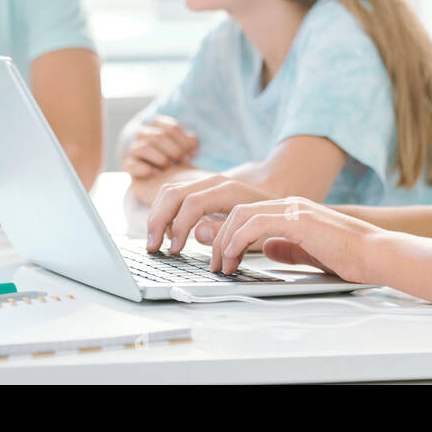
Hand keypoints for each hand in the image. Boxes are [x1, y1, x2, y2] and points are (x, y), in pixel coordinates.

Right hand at [122, 116, 198, 178]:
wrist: (162, 175)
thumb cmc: (176, 157)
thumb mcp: (186, 148)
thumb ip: (190, 143)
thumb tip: (192, 142)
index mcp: (157, 124)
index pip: (172, 128)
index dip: (184, 142)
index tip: (192, 154)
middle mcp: (143, 133)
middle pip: (158, 137)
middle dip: (174, 151)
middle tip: (182, 162)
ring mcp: (134, 149)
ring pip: (145, 147)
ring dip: (161, 159)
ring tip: (170, 167)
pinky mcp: (129, 165)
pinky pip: (131, 165)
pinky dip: (145, 169)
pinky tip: (157, 173)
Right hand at [146, 175, 278, 253]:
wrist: (279, 196)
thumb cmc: (269, 217)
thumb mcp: (254, 229)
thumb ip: (225, 231)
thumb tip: (198, 233)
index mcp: (227, 190)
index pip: (191, 203)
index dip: (179, 226)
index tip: (175, 249)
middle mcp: (212, 182)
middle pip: (173, 193)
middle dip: (158, 220)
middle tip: (153, 247)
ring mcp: (205, 184)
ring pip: (169, 192)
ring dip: (158, 216)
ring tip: (157, 242)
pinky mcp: (201, 190)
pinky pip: (175, 195)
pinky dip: (165, 212)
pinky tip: (168, 233)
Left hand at [209, 197, 384, 284]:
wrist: (375, 254)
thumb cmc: (351, 257)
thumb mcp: (310, 252)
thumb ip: (288, 248)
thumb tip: (268, 249)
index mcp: (292, 210)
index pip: (247, 213)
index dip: (228, 234)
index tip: (221, 258)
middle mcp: (289, 205)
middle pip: (238, 211)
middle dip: (220, 237)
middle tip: (215, 264)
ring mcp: (293, 210)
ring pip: (242, 215)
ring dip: (225, 241)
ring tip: (222, 266)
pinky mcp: (297, 220)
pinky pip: (256, 224)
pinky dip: (238, 240)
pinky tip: (234, 257)